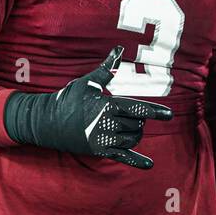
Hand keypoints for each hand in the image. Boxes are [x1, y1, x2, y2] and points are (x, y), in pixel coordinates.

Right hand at [3, 46, 172, 166]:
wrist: (46, 122)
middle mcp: (107, 124)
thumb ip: (107, 69)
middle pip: (137, 125)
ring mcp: (103, 140)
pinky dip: (137, 161)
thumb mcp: (87, 82)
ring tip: (132, 128)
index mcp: (107, 105)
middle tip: (133, 116)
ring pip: (133, 139)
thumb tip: (119, 49)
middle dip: (140, 121)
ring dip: (137, 134)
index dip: (155, 112)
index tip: (169, 114)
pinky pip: (122, 157)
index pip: (137, 109)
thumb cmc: (68, 99)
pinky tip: (150, 164)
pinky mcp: (99, 151)